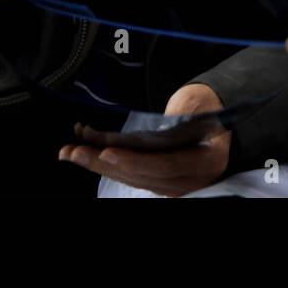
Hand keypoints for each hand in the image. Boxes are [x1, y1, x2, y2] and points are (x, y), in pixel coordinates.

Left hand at [59, 84, 231, 196]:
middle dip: (104, 164)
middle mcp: (189, 179)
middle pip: (141, 175)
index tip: (107, 151)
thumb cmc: (209, 106)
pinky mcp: (158, 179)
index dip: (135, 160)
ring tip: (69, 152)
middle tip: (74, 151)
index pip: (165, 165)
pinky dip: (105, 162)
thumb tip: (157, 121)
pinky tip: (84, 149)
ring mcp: (173, 183)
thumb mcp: (201, 104)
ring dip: (97, 164)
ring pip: (130, 176)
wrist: (219, 120)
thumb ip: (182, 114)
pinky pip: (129, 173)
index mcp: (206, 161)